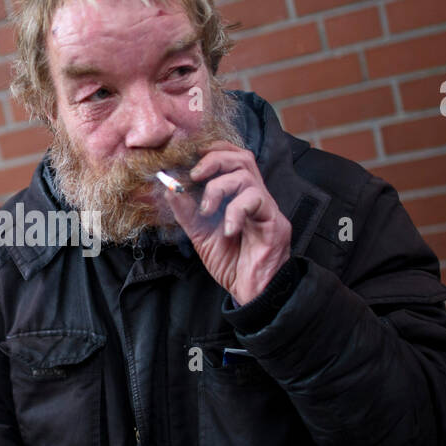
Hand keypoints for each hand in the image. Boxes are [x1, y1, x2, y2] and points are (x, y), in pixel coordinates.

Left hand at [163, 141, 291, 305]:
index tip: (188, 159)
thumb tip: (170, 188)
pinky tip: (228, 230)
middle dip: (215, 159)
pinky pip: (257, 201)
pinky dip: (235, 211)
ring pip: (246, 176)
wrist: (252, 293)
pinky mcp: (275, 222)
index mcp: (239, 197)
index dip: (212, 152)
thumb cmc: (231, 264)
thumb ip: (187, 212)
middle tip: (194, 175)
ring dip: (220, 187)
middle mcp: (255, 197)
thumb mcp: (201, 235)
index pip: (231, 159)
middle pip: (242, 158)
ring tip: (207, 210)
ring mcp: (267, 208)